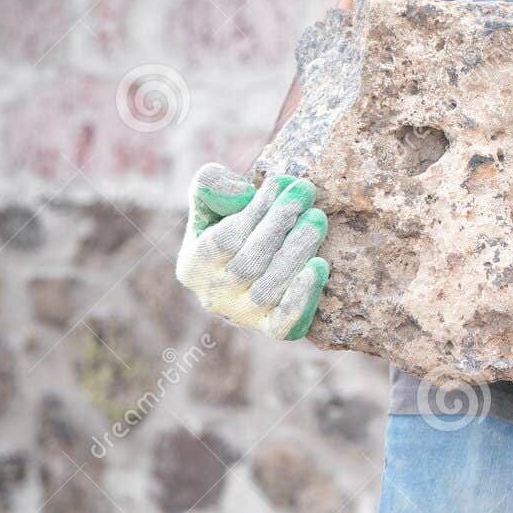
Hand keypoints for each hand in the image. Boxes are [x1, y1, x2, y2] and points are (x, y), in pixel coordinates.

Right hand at [175, 163, 329, 340]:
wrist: (258, 266)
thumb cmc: (232, 228)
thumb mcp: (211, 203)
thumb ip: (210, 186)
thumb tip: (241, 194)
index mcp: (193, 266)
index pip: (224, 239)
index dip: (254, 211)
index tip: (281, 182)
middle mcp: (214, 297)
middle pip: (248, 263)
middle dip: (280, 223)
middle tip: (305, 192)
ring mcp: (243, 317)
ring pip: (268, 289)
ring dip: (295, 251)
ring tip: (316, 218)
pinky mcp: (271, 329)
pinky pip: (284, 322)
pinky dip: (301, 298)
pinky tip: (319, 267)